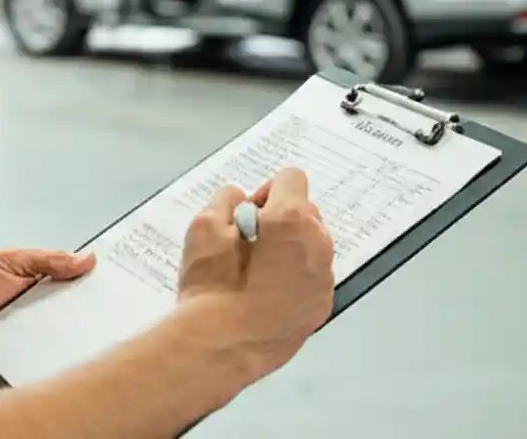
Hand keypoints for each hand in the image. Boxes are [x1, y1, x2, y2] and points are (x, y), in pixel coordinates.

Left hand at [0, 249, 95, 358]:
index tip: (114, 288)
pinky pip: (38, 358)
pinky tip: (56, 358)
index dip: (92, 286)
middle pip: (71, 314)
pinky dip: (45, 357)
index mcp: (37, 282)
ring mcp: (27, 334)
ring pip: (58, 339)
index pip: (73, 285)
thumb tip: (84, 258)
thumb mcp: (10, 261)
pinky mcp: (17, 356)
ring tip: (84, 340)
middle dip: (86, 317)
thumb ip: (46, 260)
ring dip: (66, 339)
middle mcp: (35, 309)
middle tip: (105, 318)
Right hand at [175, 167, 334, 382]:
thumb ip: (225, 200)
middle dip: (281, 219)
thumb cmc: (212, 288)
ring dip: (290, 249)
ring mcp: (323, 278)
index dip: (267, 190)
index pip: (292, 178)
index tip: (251, 212)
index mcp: (291, 219)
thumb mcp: (203, 227)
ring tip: (256, 272)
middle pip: (306, 211)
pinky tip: (266, 295)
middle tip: (249, 243)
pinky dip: (294, 279)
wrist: (221, 347)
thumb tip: (239, 200)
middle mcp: (316, 245)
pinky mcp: (321, 306)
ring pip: (312, 246)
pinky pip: (312, 277)